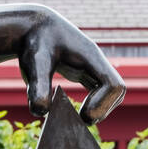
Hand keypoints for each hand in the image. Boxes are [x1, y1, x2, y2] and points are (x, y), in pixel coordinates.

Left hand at [19, 7, 125, 123]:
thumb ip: (38, 86)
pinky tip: (71, 112)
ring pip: (111, 91)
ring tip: (76, 119)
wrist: (29, 27)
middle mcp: (95, 61)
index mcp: (90, 56)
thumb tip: (42, 112)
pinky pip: (98, 90)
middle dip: (104, 109)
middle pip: (118, 90)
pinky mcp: (82, 71)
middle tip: (80, 121)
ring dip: (100, 108)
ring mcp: (91, 66)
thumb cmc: (33, 43)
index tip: (82, 114)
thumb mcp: (34, 63)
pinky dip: (91, 104)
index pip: (114, 85)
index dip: (103, 104)